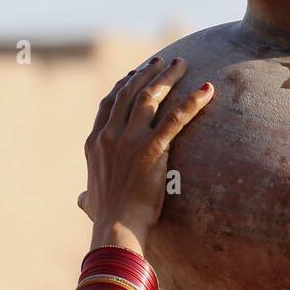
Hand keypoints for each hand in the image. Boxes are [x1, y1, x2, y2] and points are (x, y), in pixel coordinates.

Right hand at [77, 55, 213, 253]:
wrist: (115, 229)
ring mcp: (130, 140)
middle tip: (162, 61)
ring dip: (167, 77)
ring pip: (150, 97)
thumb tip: (82, 200)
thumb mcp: (91, 202)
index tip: (135, 74)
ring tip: (181, 64)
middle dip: (147, 73)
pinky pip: (176, 119)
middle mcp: (110, 135)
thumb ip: (88, 195)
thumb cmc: (106, 221)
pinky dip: (193, 101)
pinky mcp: (152, 150)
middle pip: (130, 93)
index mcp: (95, 143)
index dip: (124, 85)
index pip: (110, 104)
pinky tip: (207, 89)